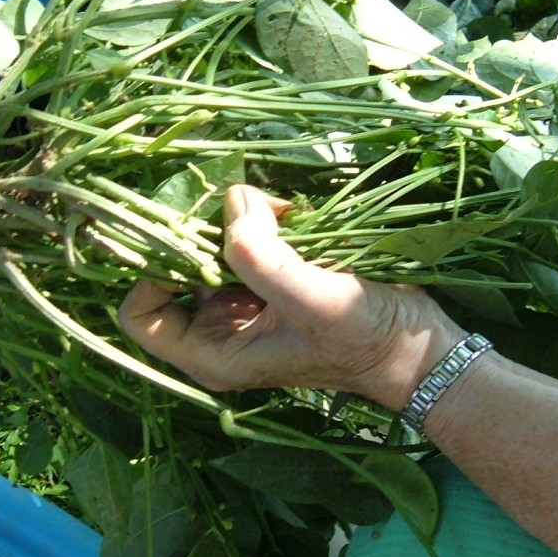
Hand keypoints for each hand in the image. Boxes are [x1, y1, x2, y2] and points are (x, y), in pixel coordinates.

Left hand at [119, 184, 467, 407]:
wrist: (417, 348)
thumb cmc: (364, 339)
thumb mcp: (312, 300)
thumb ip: (262, 258)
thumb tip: (232, 203)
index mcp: (212, 354)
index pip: (140, 313)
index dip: (150, 271)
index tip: (187, 237)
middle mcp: (217, 331)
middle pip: (170, 271)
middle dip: (197, 232)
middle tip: (237, 205)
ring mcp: (242, 306)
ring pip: (206, 249)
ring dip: (231, 220)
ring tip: (274, 208)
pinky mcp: (267, 283)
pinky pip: (240, 241)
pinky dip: (257, 220)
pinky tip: (288, 212)